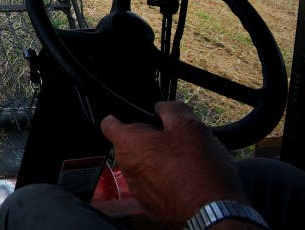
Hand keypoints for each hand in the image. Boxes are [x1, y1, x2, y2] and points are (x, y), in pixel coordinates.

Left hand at [100, 101, 246, 225]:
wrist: (213, 214)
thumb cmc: (199, 170)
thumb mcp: (189, 126)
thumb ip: (170, 108)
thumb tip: (162, 107)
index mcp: (129, 144)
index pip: (108, 123)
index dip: (121, 114)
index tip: (135, 114)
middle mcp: (127, 167)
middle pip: (131, 143)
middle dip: (150, 137)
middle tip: (175, 137)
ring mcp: (138, 188)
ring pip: (144, 164)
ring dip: (159, 158)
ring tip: (186, 159)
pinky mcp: (152, 204)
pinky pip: (154, 184)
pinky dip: (166, 178)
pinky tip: (187, 177)